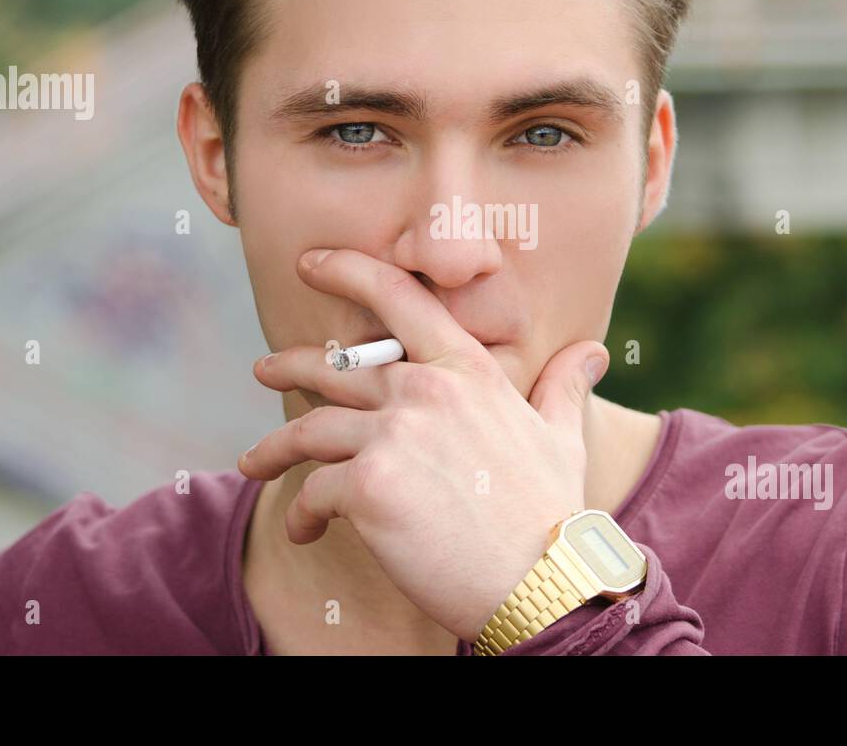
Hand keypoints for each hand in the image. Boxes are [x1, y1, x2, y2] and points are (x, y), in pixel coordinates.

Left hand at [238, 247, 610, 641]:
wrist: (544, 583)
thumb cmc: (552, 513)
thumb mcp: (561, 438)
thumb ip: (562, 388)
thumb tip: (592, 351)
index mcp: (467, 370)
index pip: (400, 299)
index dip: (349, 270)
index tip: (310, 262)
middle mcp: (426, 390)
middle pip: (337, 367)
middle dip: (291, 366)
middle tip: (264, 368)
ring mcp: (394, 434)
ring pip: (309, 430)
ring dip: (274, 449)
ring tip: (254, 462)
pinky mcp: (368, 486)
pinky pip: (313, 491)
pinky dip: (301, 514)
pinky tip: (302, 531)